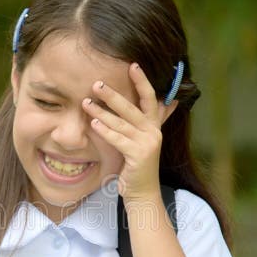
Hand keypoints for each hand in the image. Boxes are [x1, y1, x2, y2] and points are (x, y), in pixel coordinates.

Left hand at [83, 63, 176, 201]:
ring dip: (102, 112)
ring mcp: (147, 143)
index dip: (142, 81)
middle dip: (113, 95)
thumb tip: (170, 100)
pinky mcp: (138, 155)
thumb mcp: (146, 140)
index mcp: (154, 125)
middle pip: (132, 107)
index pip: (150, 97)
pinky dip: (105, 130)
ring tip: (86, 103)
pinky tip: (93, 123)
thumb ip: (156, 119)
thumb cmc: (139, 164)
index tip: (132, 65)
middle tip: (96, 84)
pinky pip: (118, 139)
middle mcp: (153, 131)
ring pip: (121, 123)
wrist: (142, 191)